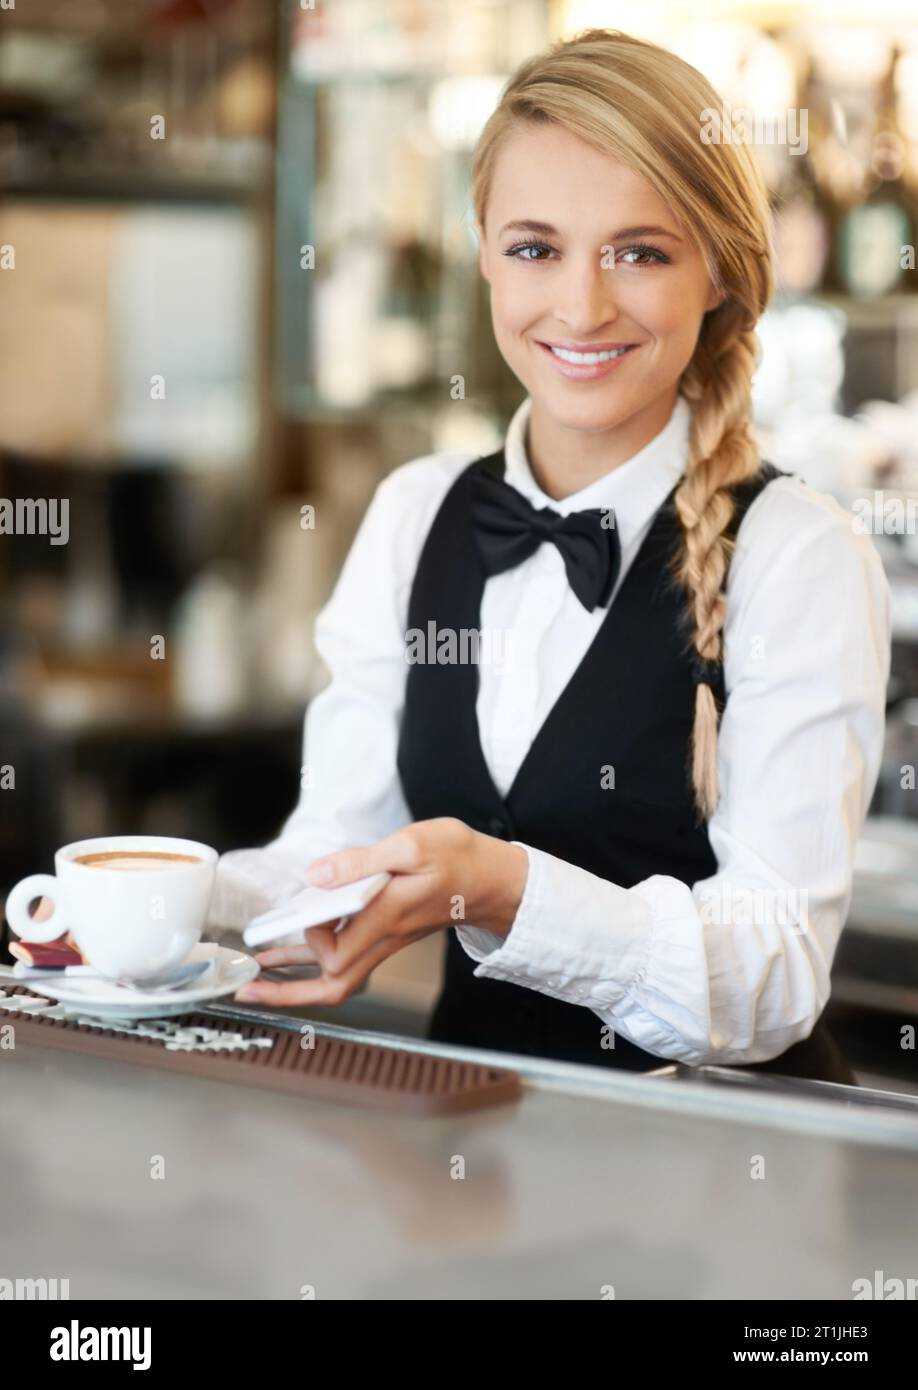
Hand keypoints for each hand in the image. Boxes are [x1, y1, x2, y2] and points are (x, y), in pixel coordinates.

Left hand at [233, 816, 527, 1008]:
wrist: (492, 878)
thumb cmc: (458, 858)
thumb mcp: (412, 844)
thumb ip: (361, 861)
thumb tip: (316, 874)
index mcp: (388, 917)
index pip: (338, 953)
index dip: (313, 939)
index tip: (306, 908)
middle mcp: (384, 937)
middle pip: (332, 984)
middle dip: (287, 991)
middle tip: (247, 989)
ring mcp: (386, 939)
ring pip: (337, 977)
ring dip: (294, 979)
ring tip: (256, 975)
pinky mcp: (387, 932)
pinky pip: (346, 957)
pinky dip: (312, 959)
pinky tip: (288, 953)